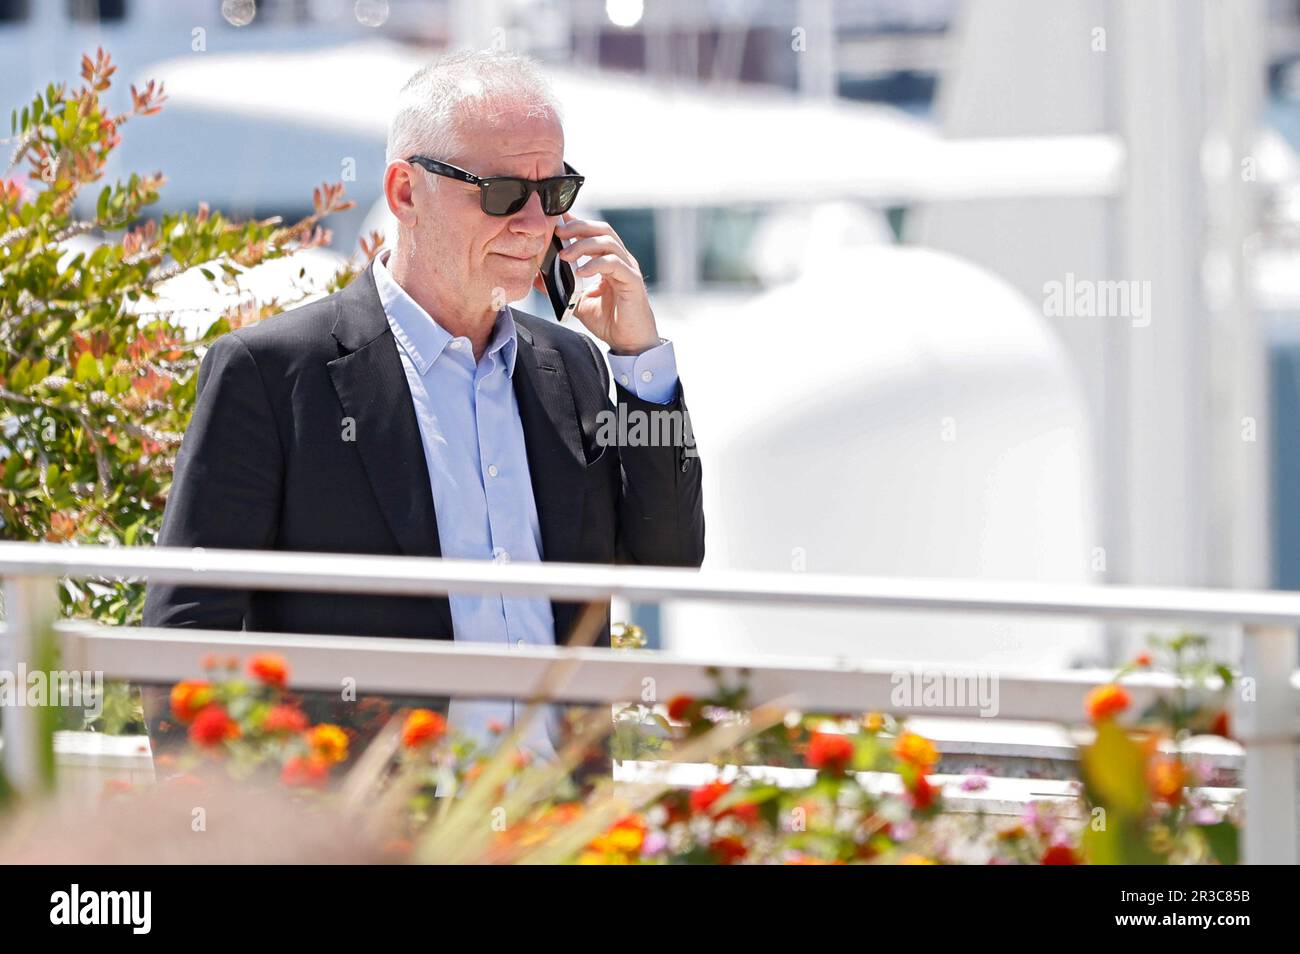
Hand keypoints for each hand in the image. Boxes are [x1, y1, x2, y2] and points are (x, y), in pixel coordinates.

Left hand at [541, 212, 659, 353]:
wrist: (629, 343)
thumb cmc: (610, 322)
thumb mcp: (578, 302)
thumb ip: (563, 287)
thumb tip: (539, 277)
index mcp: (610, 261)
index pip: (594, 233)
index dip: (576, 223)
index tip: (556, 220)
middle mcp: (621, 260)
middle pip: (602, 230)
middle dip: (578, 227)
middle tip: (558, 233)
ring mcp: (628, 269)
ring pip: (608, 242)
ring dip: (584, 245)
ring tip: (565, 256)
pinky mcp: (633, 281)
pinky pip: (614, 264)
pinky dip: (595, 264)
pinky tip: (580, 272)